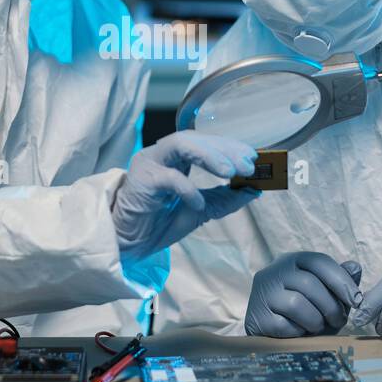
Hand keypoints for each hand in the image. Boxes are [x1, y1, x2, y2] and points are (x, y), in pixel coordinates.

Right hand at [111, 131, 259, 258]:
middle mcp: (162, 154)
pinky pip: (168, 177)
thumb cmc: (157, 223)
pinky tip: (198, 204)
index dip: (230, 146)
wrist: (128, 243)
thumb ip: (223, 198)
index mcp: (176, 158)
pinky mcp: (141, 180)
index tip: (252, 157)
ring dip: (210, 156)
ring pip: (181, 144)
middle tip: (247, 166)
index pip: (206, 141)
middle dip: (225, 150)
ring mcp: (150, 163)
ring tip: (230, 172)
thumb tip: (253, 190)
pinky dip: (187, 189)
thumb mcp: (200, 210)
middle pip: (196, 138)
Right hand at [245, 252, 362, 336]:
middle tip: (339, 321)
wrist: (272, 334)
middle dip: (331, 306)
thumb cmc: (305, 312)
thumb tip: (355, 267)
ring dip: (315, 321)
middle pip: (309, 284)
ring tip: (318, 327)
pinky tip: (299, 332)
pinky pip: (284, 325)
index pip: (319, 261)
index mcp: (293, 261)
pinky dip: (298, 332)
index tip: (357, 300)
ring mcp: (262, 293)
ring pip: (297, 304)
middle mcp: (274, 271)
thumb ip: (340, 281)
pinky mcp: (257, 316)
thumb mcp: (326, 294)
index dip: (341, 280)